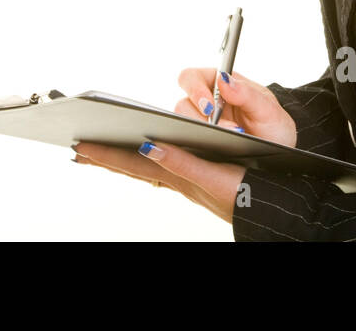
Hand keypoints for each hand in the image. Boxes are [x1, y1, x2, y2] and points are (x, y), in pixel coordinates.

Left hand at [71, 140, 247, 223]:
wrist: (276, 208)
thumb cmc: (249, 195)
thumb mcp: (214, 178)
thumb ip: (182, 163)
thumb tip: (148, 147)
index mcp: (179, 177)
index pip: (133, 164)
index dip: (106, 155)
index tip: (80, 147)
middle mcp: (179, 179)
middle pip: (133, 167)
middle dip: (106, 158)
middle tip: (79, 151)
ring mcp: (189, 179)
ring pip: (146, 168)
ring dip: (122, 159)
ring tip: (100, 154)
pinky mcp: (200, 176)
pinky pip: (164, 167)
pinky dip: (146, 161)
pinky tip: (144, 156)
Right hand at [174, 67, 297, 147]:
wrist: (279, 150)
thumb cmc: (274, 125)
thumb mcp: (268, 110)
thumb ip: (247, 93)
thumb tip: (223, 80)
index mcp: (219, 83)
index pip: (192, 78)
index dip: (194, 90)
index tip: (210, 108)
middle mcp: (206, 101)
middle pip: (183, 103)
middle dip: (199, 118)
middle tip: (219, 130)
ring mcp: (202, 123)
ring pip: (183, 124)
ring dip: (201, 133)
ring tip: (226, 141)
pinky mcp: (200, 142)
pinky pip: (188, 142)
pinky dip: (197, 146)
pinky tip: (214, 150)